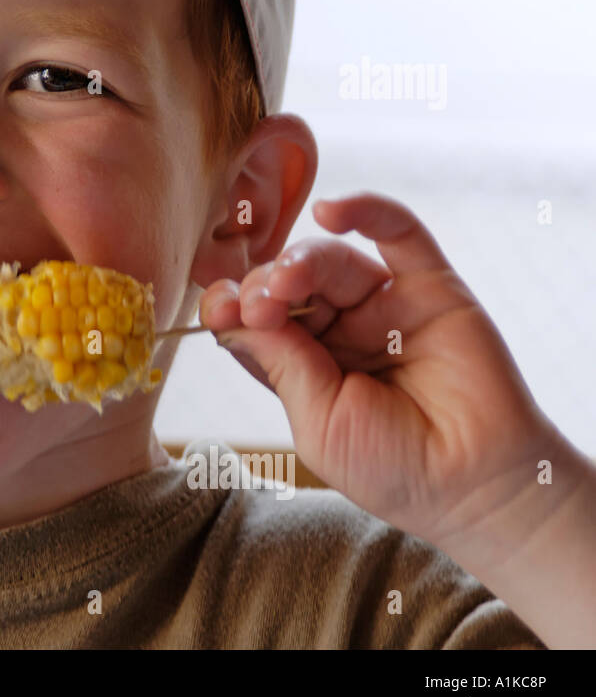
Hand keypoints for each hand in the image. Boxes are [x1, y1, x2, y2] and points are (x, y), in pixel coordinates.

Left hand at [198, 190, 559, 551]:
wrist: (476, 485)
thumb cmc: (394, 468)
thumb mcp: (318, 423)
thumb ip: (282, 366)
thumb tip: (232, 317)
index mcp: (305, 363)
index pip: (258, 320)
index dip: (234, 307)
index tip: (220, 309)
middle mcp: (341, 328)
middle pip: (289, 285)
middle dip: (265, 286)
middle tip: (259, 304)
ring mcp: (384, 304)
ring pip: (332, 260)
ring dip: (301, 260)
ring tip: (287, 280)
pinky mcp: (432, 287)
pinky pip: (399, 233)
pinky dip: (366, 210)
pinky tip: (331, 211)